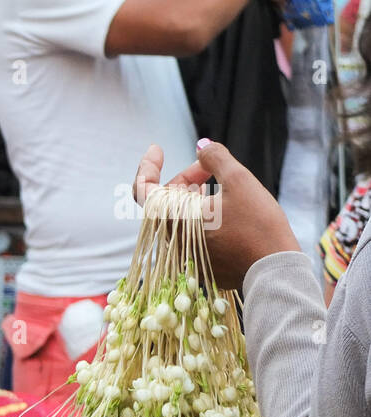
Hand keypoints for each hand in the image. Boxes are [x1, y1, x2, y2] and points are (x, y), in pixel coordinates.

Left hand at [133, 141, 300, 289]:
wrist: (274, 271)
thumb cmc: (257, 225)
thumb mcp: (240, 181)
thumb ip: (215, 158)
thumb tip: (202, 145)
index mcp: (173, 219)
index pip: (142, 190)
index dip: (147, 166)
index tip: (156, 149)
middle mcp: (172, 240)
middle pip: (165, 201)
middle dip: (184, 178)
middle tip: (208, 166)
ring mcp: (184, 254)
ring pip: (179, 216)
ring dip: (192, 195)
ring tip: (216, 182)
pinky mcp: (198, 262)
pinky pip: (190, 233)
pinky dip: (199, 214)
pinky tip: (220, 205)